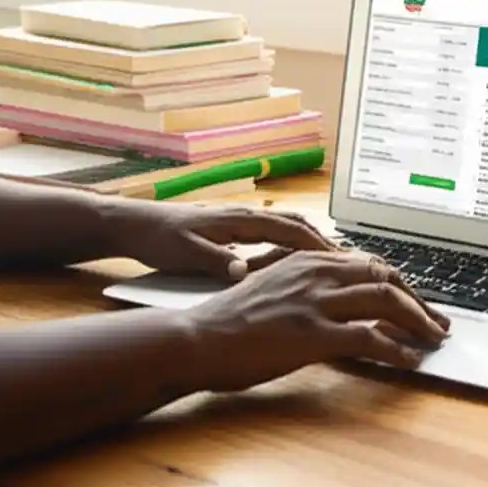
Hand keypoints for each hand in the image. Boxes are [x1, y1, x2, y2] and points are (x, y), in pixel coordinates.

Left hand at [105, 200, 337, 280]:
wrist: (134, 224)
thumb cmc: (159, 239)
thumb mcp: (185, 254)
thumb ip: (216, 262)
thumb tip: (245, 270)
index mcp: (240, 220)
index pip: (291, 230)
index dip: (320, 246)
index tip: (345, 262)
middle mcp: (247, 216)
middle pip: (298, 224)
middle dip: (326, 241)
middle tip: (353, 261)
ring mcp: (242, 220)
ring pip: (288, 226)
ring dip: (313, 241)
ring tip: (335, 260)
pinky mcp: (235, 228)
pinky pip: (275, 233)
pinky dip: (294, 243)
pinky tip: (298, 259)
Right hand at [184, 250, 451, 391]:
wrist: (195, 338)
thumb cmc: (230, 320)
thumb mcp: (273, 287)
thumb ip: (307, 287)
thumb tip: (339, 300)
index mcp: (308, 258)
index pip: (369, 264)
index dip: (399, 283)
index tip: (417, 301)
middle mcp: (316, 272)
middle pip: (385, 278)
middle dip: (418, 301)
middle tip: (438, 322)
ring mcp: (315, 301)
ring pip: (385, 301)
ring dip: (417, 321)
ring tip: (434, 339)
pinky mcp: (311, 332)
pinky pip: (368, 337)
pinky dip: (395, 349)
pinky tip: (408, 360)